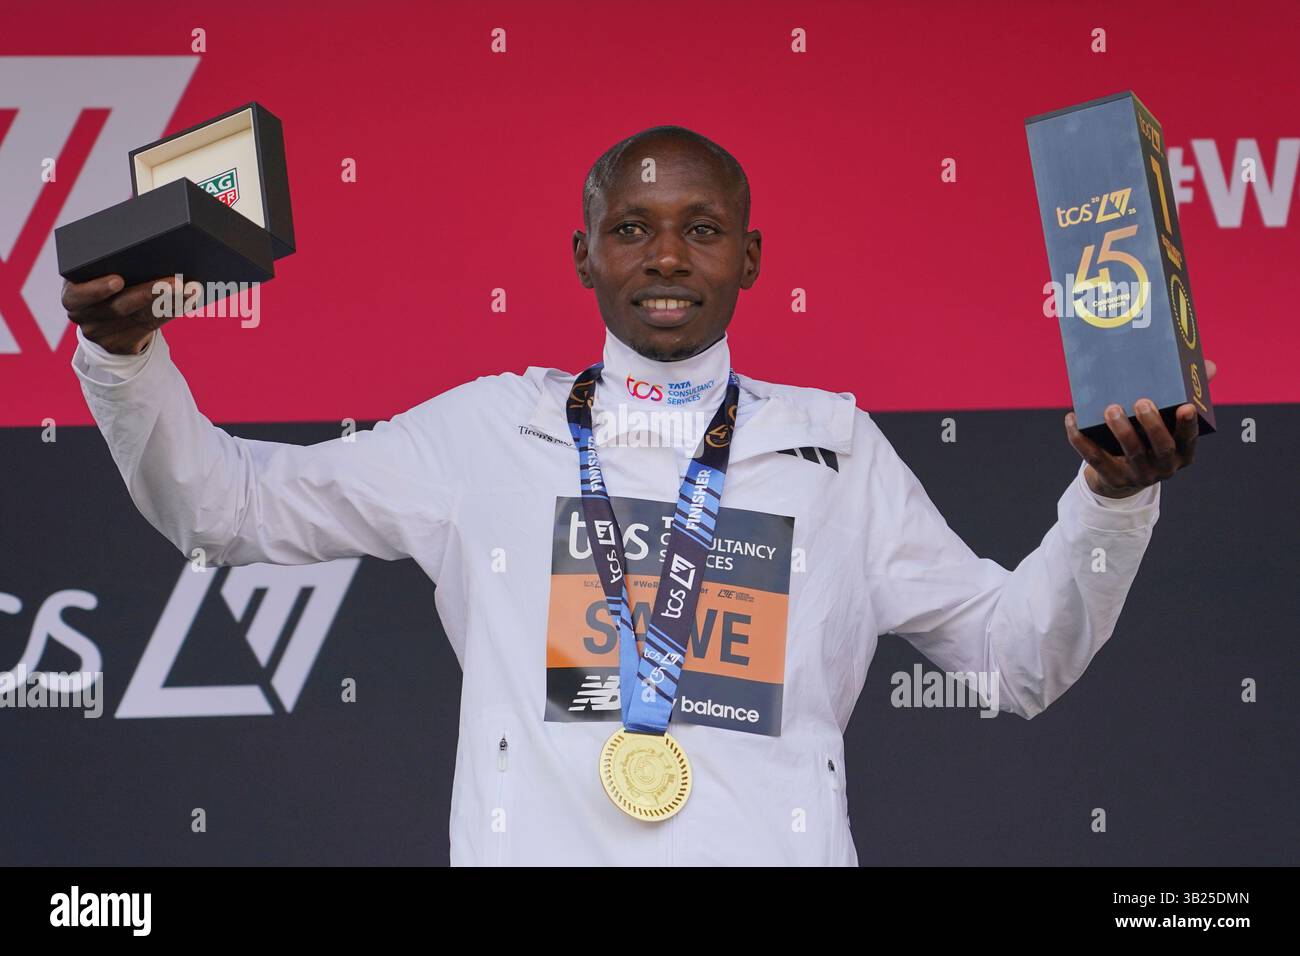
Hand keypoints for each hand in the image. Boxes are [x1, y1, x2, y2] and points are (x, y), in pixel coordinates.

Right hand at [62, 274, 180, 354]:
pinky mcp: (122, 345)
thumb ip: (109, 263)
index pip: (78, 295)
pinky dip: (172, 312)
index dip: (96, 289)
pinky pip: (152, 328)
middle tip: (174, 282)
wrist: (105, 319)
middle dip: (149, 293)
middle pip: (119, 307)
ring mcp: (102, 336)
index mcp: (72, 296)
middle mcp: (84, 318)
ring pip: (141, 318)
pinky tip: (188, 301)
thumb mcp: (97, 274)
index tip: (118, 280)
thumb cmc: (105, 286)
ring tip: (191, 289)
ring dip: (170, 303)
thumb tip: (149, 244)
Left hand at [1064, 359, 1216, 498]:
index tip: (1186, 407)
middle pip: (1162, 448)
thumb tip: (1210, 365)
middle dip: (1153, 425)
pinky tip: (1072, 419)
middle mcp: (1164, 467)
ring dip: (1121, 431)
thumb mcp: (1169, 422)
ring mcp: (1138, 476)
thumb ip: (1187, 394)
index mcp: (1183, 453)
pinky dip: (1082, 439)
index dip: (1188, 425)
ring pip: (1131, 454)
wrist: (1122, 476)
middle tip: (1142, 402)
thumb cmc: (1150, 439)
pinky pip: (1095, 459)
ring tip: (1111, 409)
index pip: (1189, 440)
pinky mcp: (1112, 479)